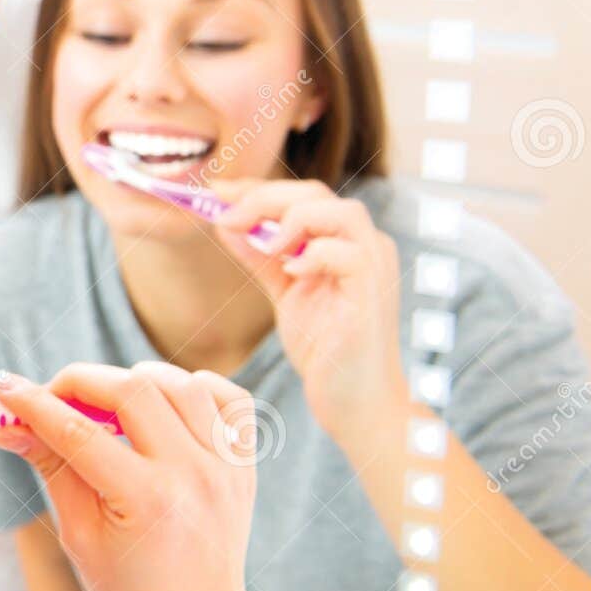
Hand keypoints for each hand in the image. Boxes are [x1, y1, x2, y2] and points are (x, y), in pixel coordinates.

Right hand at [0, 363, 257, 590]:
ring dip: (133, 380)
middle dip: (79, 382)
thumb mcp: (79, 535)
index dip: (33, 404)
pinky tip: (165, 406)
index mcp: (146, 500)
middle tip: (51, 396)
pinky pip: (229, 397)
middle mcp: (192, 474)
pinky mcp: (244, 464)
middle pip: (132, 389)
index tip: (2, 386)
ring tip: (106, 405)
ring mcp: (226, 466)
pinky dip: (194, 388)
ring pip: (179, 382)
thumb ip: (51, 468)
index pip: (78, 431)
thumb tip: (8, 426)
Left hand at [211, 178, 406, 442]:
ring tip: (263, 245)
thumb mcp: (284, 292)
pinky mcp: (374, 293)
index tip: (215, 193)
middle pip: (316, 194)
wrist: (354, 401)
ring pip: (339, 212)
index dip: (257, 189)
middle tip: (223, 215)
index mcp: (344, 240)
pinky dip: (314, 255)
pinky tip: (292, 272)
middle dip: (262, 198)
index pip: (302, 195)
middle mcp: (364, 244)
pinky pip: (348, 254)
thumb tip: (226, 222)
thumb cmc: (325, 348)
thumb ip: (260, 257)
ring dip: (290, 220)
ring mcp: (375, 266)